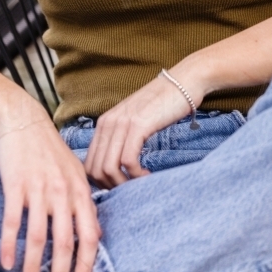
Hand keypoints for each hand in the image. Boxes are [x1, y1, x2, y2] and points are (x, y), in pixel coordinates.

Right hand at [0, 109, 99, 271]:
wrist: (25, 121)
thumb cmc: (50, 150)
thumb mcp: (76, 172)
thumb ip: (85, 203)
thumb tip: (98, 234)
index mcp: (80, 190)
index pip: (89, 235)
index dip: (86, 264)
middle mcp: (63, 192)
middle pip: (65, 242)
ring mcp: (39, 189)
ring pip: (38, 238)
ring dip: (33, 267)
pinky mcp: (16, 185)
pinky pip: (13, 221)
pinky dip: (9, 245)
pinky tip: (6, 264)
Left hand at [85, 69, 199, 187]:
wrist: (183, 81)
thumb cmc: (162, 105)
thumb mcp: (134, 121)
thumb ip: (122, 139)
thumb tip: (115, 168)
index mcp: (104, 124)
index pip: (88, 164)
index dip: (100, 183)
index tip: (119, 188)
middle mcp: (108, 123)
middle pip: (95, 170)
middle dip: (111, 187)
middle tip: (129, 190)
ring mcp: (122, 123)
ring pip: (108, 168)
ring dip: (123, 184)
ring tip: (138, 183)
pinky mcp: (138, 125)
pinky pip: (127, 161)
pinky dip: (136, 175)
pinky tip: (147, 174)